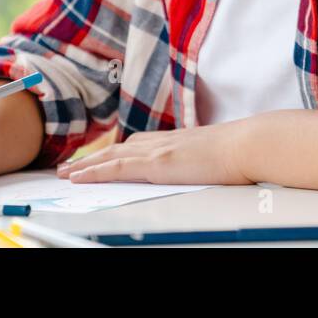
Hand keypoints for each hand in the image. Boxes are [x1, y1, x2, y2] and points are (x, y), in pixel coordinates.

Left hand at [55, 119, 254, 185]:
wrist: (251, 144)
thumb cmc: (246, 151)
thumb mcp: (224, 153)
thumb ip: (211, 157)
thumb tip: (217, 164)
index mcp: (180, 140)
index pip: (142, 143)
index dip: (120, 150)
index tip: (106, 154)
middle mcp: (165, 141)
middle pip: (121, 148)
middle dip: (95, 157)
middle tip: (73, 165)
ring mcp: (158, 150)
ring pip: (111, 156)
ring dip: (86, 164)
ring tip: (66, 173)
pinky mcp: (156, 163)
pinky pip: (115, 168)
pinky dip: (93, 171)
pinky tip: (79, 177)